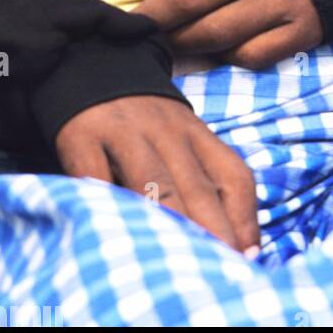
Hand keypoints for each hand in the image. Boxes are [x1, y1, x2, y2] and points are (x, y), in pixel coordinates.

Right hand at [55, 94, 259, 251]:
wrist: (92, 62)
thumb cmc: (146, 121)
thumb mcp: (182, 138)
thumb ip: (206, 179)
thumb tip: (237, 243)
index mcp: (198, 133)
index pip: (234, 175)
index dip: (245, 218)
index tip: (248, 256)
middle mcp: (168, 130)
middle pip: (197, 188)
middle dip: (212, 233)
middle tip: (219, 270)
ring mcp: (125, 130)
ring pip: (153, 182)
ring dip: (168, 224)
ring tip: (176, 263)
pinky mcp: (84, 134)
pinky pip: (95, 173)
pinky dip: (104, 202)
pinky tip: (113, 232)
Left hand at [135, 0, 323, 69]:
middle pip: (187, 0)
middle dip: (153, 16)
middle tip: (139, 24)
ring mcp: (278, 4)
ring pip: (212, 34)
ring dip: (182, 42)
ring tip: (169, 42)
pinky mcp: (298, 32)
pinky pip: (250, 55)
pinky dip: (229, 56)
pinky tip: (220, 50)